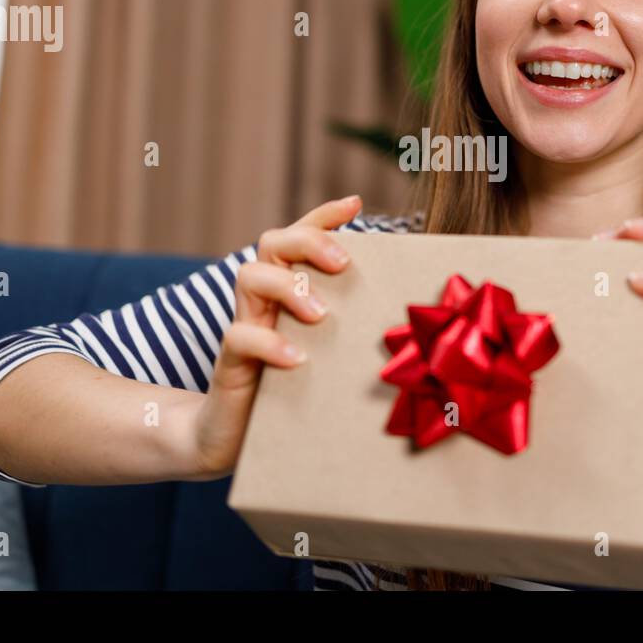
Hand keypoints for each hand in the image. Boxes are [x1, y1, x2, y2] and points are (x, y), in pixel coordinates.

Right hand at [189, 194, 361, 478]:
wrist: (229, 438)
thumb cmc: (292, 393)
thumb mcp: (327, 356)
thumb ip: (351, 335)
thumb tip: (413, 330)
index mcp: (287, 292)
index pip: (298, 237)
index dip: (322, 216)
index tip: (355, 203)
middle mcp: (263, 301)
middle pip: (272, 242)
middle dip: (308, 241)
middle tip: (342, 263)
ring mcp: (245, 327)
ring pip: (249, 276)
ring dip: (290, 287)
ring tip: (321, 314)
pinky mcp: (229, 363)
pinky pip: (239, 337)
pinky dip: (270, 344)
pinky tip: (298, 360)